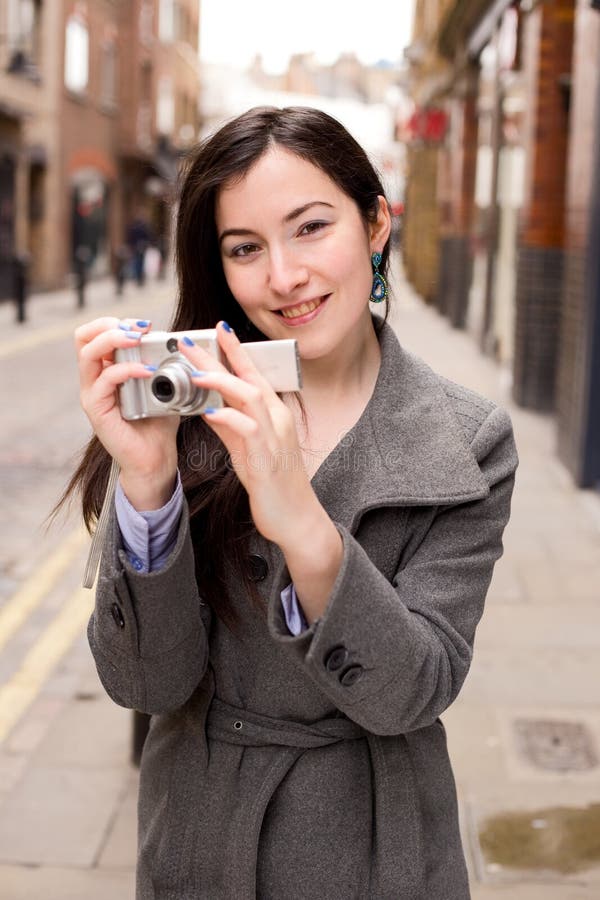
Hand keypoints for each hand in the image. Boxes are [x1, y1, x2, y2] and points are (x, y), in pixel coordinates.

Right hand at [75, 317, 178, 508]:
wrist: (156, 458)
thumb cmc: (159, 423)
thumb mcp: (164, 385)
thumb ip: (165, 363)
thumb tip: (181, 340)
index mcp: (106, 369)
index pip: (95, 333)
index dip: (117, 322)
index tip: (145, 324)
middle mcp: (94, 379)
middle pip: (84, 337)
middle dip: (112, 324)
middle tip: (139, 329)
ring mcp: (92, 394)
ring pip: (87, 353)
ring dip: (114, 340)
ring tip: (138, 340)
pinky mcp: (96, 410)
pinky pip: (104, 380)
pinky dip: (126, 370)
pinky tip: (147, 371)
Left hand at [178, 322, 317, 546]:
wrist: (295, 518)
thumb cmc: (272, 482)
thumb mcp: (246, 448)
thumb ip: (229, 425)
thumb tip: (207, 405)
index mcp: (275, 413)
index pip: (254, 373)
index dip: (235, 350)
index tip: (217, 329)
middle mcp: (278, 419)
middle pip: (249, 377)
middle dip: (219, 357)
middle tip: (189, 342)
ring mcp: (275, 437)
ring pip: (251, 396)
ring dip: (221, 381)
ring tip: (195, 373)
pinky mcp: (267, 458)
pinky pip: (248, 430)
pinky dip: (228, 417)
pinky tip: (208, 412)